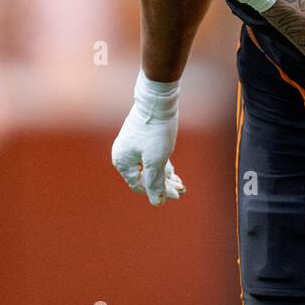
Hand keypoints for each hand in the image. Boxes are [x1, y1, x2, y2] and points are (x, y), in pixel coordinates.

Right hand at [111, 70, 184, 205]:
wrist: (157, 101)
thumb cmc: (155, 131)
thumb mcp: (156, 161)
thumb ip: (155, 183)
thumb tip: (157, 202)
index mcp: (122, 162)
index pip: (140, 185)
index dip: (157, 192)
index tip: (176, 195)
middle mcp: (124, 155)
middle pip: (145, 177)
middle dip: (164, 184)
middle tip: (182, 190)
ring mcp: (133, 147)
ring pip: (149, 168)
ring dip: (165, 176)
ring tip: (181, 183)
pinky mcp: (142, 140)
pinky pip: (150, 158)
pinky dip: (162, 165)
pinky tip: (173, 172)